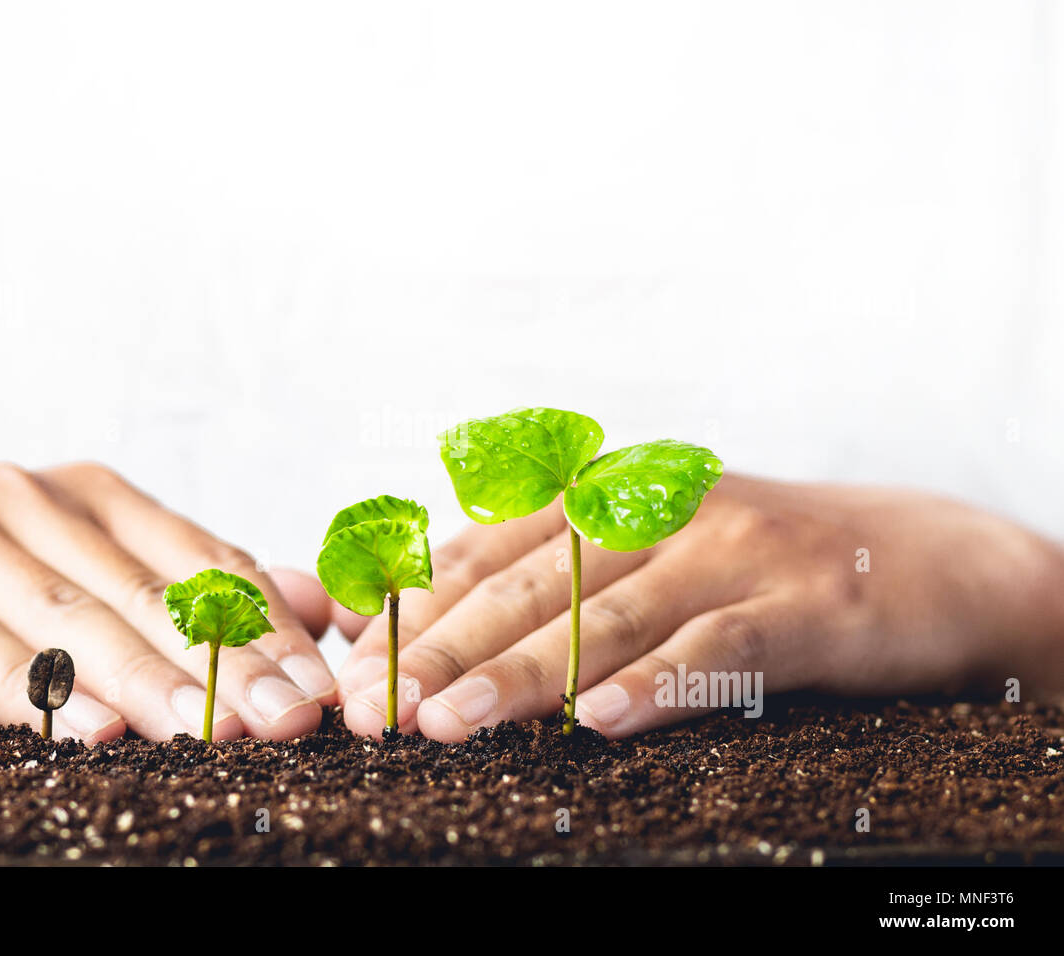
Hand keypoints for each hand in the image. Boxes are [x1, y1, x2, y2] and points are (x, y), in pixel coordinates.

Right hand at [0, 462, 336, 741]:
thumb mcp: (72, 594)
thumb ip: (183, 596)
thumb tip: (313, 606)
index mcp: (87, 497)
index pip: (201, 563)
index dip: (267, 627)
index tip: (324, 690)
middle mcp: (24, 496)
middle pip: (149, 590)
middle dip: (229, 661)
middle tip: (291, 720)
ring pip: (69, 616)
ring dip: (148, 680)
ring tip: (214, 731)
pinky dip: (31, 691)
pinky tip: (89, 733)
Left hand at [334, 475, 1063, 739]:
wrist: (918, 554)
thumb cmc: (757, 565)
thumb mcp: (649, 549)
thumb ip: (553, 568)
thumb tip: (436, 595)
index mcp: (610, 495)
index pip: (489, 550)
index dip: (415, 607)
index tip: (347, 663)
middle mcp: (659, 509)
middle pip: (531, 585)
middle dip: (441, 648)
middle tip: (371, 706)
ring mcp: (730, 552)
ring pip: (607, 615)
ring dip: (521, 673)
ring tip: (447, 723)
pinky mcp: (800, 604)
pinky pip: (716, 650)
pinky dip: (654, 684)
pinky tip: (596, 721)